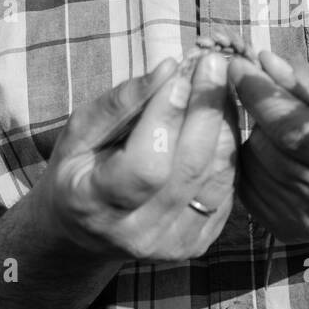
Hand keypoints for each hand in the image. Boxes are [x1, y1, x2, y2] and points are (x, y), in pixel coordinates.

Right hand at [37, 53, 238, 261]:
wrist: (87, 230)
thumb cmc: (81, 168)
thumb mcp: (81, 131)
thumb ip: (121, 102)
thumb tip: (168, 69)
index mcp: (95, 206)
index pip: (145, 166)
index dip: (166, 118)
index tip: (179, 73)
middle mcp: (137, 234)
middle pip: (189, 167)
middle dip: (205, 109)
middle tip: (212, 65)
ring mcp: (171, 244)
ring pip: (216, 174)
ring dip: (224, 122)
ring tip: (219, 84)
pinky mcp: (198, 243)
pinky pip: (227, 186)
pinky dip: (228, 147)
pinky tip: (220, 117)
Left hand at [226, 50, 308, 242]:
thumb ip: (308, 79)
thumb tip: (262, 62)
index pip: (298, 131)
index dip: (263, 97)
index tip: (240, 66)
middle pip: (270, 146)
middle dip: (261, 112)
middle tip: (273, 98)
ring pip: (253, 164)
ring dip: (257, 138)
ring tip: (282, 130)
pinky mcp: (288, 230)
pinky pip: (247, 185)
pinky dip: (253, 162)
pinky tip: (276, 154)